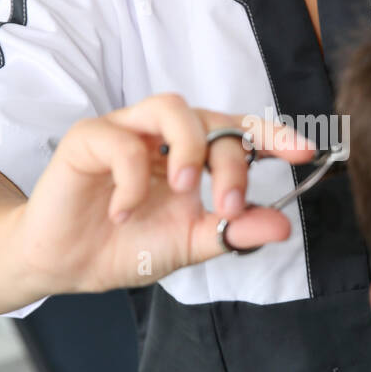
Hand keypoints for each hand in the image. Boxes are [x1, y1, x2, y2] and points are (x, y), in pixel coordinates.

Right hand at [14, 93, 315, 296]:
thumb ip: (232, 232)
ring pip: (171, 106)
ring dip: (189, 148)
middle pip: (213, 119)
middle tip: (230, 205)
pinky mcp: (88, 138)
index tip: (305, 152)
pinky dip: (132, 180)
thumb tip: (283, 226)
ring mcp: (126, 130)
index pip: (239, 130)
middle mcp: (163, 134)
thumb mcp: (189, 244)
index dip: (273, 134)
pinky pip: (121, 142)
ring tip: (186, 190)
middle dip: (232, 160)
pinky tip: (125, 212)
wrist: (65, 265)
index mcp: (192, 154)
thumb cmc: (125, 245)